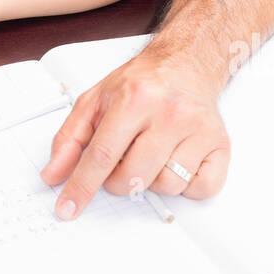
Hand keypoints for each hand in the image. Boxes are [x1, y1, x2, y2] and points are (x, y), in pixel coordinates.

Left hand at [39, 47, 229, 218]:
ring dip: (152, 180)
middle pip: (134, 176)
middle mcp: (169, 112)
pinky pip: (201, 189)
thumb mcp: (95, 101)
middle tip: (121, 161)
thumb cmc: (141, 84)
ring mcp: (197, 129)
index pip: (102, 155)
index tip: (68, 208)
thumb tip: (54, 174)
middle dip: (118, 181)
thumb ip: (70, 138)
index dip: (82, 186)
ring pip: (166, 186)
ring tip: (151, 154)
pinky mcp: (219, 144)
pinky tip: (176, 162)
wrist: (185, 64)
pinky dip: (186, 186)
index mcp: (134, 98)